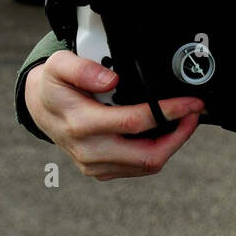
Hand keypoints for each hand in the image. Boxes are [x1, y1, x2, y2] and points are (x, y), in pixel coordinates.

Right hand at [26, 50, 204, 180]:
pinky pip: (138, 168)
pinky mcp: (100, 170)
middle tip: (195, 113)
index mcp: (81, 123)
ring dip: (172, 144)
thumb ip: (82, 69)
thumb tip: (111, 80)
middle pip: (148, 156)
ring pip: (146, 165)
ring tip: (185, 120)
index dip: (170, 112)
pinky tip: (166, 131)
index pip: (136, 121)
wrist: (40, 107)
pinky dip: (158, 151)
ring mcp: (95, 164)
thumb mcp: (59, 65)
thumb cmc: (54, 84)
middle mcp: (89, 150)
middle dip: (180, 136)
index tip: (191, 102)